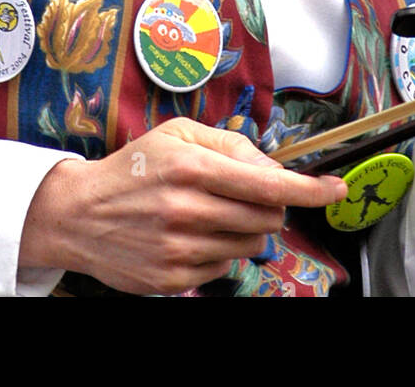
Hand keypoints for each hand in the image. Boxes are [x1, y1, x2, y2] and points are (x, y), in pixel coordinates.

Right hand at [19, 117, 347, 295]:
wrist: (79, 213)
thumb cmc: (133, 167)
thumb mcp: (176, 134)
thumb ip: (229, 144)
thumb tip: (273, 169)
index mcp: (191, 168)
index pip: (268, 185)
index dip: (309, 190)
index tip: (336, 190)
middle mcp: (188, 209)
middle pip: (266, 219)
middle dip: (269, 207)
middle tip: (242, 196)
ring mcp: (181, 249)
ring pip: (251, 246)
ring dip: (244, 230)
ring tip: (210, 214)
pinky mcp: (174, 279)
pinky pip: (224, 268)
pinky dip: (220, 251)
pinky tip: (192, 235)